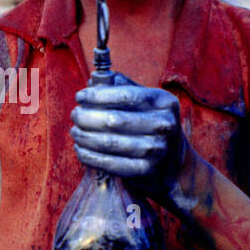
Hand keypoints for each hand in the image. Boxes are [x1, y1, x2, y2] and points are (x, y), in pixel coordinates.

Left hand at [70, 72, 184, 199]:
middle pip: (114, 119)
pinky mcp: (145, 170)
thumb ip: (124, 87)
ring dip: (84, 136)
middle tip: (75, 115)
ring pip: (109, 142)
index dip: (98, 96)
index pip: (126, 95)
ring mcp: (157, 149)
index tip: (80, 96)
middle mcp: (164, 125)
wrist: (174, 166)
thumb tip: (95, 79)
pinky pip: (109, 163)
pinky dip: (90, 156)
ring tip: (75, 131)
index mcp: (164, 102)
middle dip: (87, 116)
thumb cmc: (153, 127)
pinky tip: (80, 149)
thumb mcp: (148, 103)